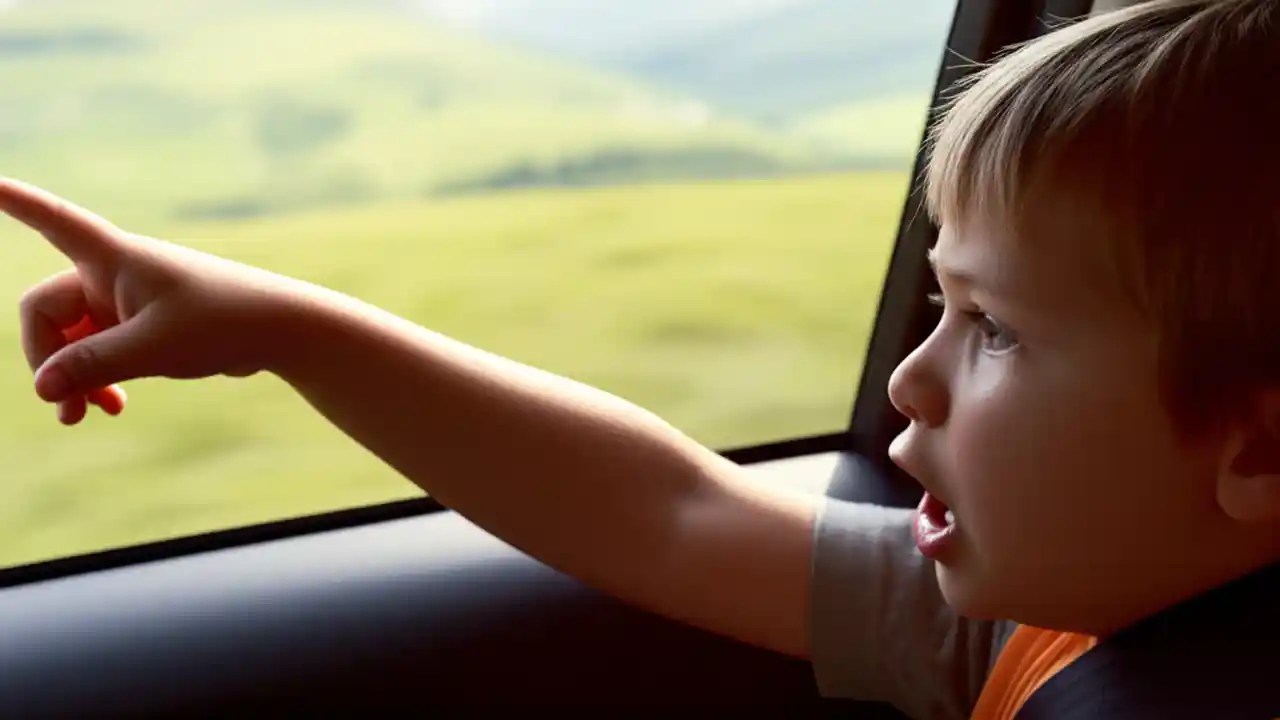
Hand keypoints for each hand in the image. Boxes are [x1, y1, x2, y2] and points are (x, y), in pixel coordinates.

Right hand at [2, 179, 301, 424]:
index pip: (52, 219)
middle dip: (49, 360)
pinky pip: (99, 352)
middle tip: (66, 407)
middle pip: (47, 313)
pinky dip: (99, 379)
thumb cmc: (223, 322)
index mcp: (114, 257)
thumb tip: (42, 387)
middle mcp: (113, 273)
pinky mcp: (142, 326)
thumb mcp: (153, 347)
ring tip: (81, 415)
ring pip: (72, 340)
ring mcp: (125, 301)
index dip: (16, 201)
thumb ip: (93, 365)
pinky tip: (111, 406)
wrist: (279, 331)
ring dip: (73, 378)